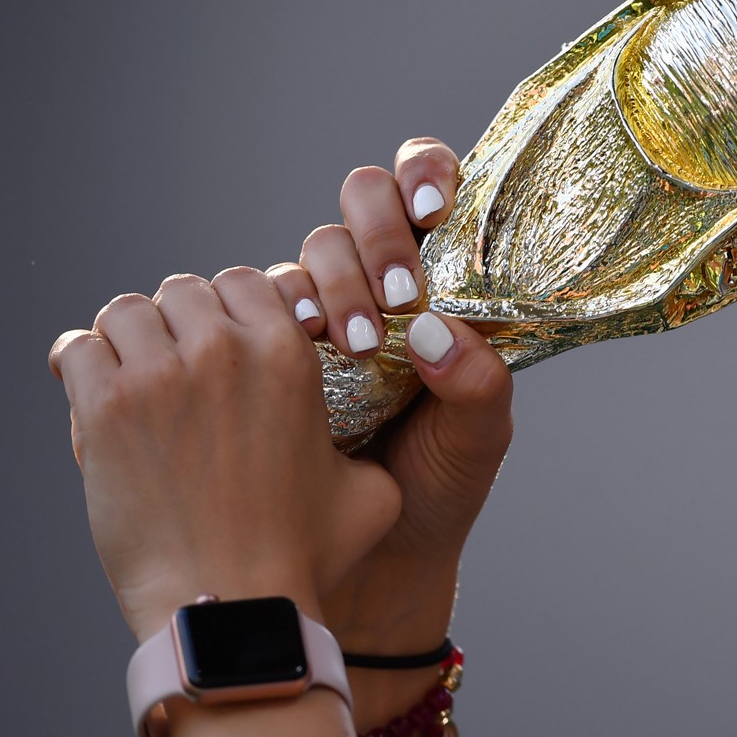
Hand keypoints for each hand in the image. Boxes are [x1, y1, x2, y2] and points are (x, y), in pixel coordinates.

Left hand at [50, 268, 401, 641]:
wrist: (230, 606)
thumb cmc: (302, 559)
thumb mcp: (369, 493)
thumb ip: (369, 448)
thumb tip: (376, 440)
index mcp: (289, 354)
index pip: (245, 281)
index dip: (230, 309)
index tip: (220, 342)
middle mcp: (226, 350)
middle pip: (182, 291)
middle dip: (176, 324)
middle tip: (173, 368)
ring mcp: (161, 376)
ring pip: (124, 314)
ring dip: (126, 341)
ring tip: (129, 379)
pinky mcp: (106, 409)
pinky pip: (79, 353)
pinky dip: (80, 368)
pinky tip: (89, 395)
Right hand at [265, 138, 513, 658]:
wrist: (374, 559)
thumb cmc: (439, 488)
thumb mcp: (479, 440)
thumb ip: (480, 387)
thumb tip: (435, 332)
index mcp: (446, 288)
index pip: (433, 196)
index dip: (427, 176)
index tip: (433, 209)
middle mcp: (382, 283)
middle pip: (364, 204)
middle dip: (375, 235)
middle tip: (395, 296)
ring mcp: (323, 310)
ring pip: (313, 250)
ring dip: (330, 281)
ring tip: (350, 340)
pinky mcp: (268, 348)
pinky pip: (256, 303)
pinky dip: (275, 312)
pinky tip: (296, 343)